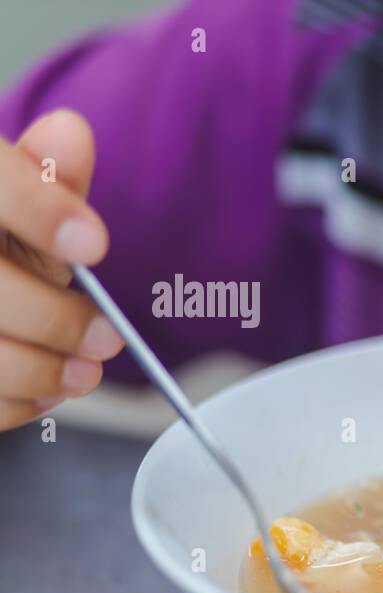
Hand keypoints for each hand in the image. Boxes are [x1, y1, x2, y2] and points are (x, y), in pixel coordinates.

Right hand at [0, 109, 119, 429]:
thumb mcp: (7, 202)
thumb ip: (44, 177)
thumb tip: (72, 135)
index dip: (36, 208)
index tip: (96, 244)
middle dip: (52, 319)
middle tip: (107, 339)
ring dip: (35, 370)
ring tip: (84, 374)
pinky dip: (10, 402)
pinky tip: (43, 393)